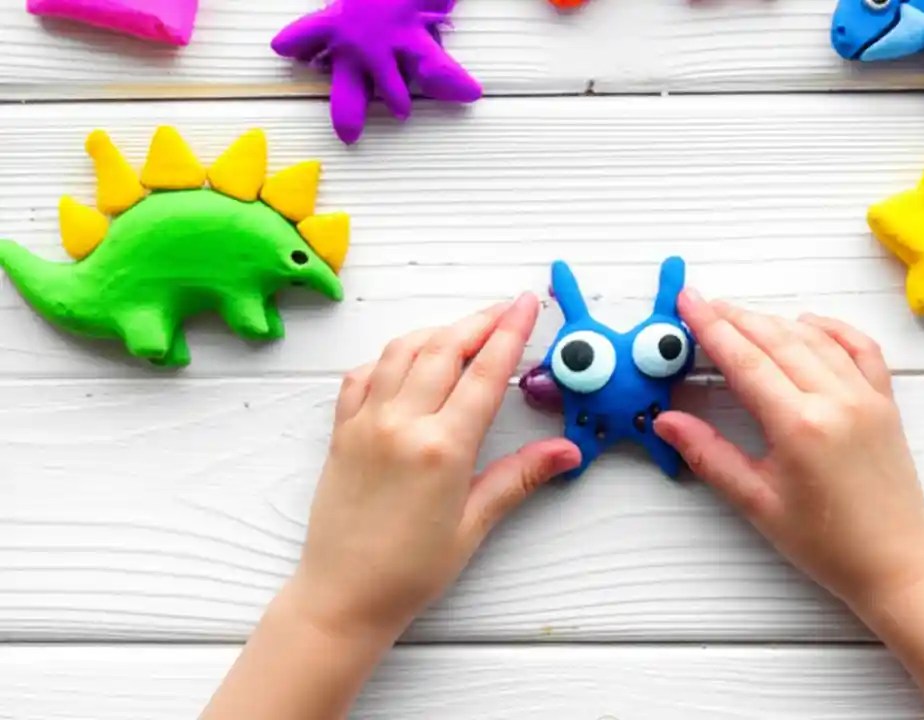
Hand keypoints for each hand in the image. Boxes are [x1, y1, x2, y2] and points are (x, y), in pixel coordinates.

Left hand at [292, 294, 581, 640]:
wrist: (342, 596)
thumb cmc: (407, 571)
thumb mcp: (474, 524)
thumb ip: (519, 477)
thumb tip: (566, 451)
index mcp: (441, 448)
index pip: (486, 373)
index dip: (511, 331)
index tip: (526, 304)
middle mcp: (401, 424)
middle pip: (445, 348)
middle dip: (480, 321)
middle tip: (506, 308)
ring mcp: (365, 423)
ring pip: (402, 350)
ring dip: (437, 331)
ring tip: (464, 330)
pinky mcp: (341, 431)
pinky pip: (363, 374)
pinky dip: (390, 356)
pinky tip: (407, 360)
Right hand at [655, 291, 923, 608]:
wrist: (896, 563)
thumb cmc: (829, 544)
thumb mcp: (758, 504)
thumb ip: (710, 455)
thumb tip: (667, 423)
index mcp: (800, 426)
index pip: (745, 361)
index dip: (711, 327)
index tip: (687, 304)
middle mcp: (835, 400)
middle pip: (776, 339)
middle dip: (735, 317)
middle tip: (702, 304)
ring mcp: (865, 397)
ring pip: (814, 338)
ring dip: (774, 320)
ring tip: (741, 315)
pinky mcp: (885, 402)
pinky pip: (860, 347)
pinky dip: (831, 329)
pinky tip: (807, 324)